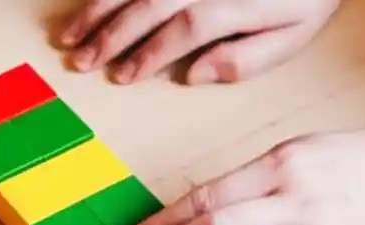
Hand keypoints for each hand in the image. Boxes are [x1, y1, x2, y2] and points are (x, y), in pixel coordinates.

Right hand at [60, 0, 339, 83]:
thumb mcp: (293, 35)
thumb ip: (245, 60)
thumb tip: (194, 76)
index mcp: (234, 3)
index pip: (182, 29)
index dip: (148, 53)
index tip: (122, 77)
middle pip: (150, 3)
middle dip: (110, 34)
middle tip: (81, 62)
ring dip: (98, 8)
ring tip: (71, 35)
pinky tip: (89, 3)